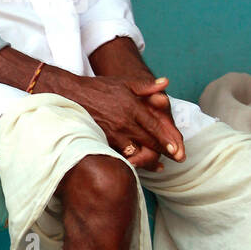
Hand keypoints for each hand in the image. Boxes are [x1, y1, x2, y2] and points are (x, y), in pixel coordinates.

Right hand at [69, 74, 184, 172]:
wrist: (73, 95)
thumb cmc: (101, 88)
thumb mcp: (125, 83)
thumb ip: (146, 86)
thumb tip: (166, 83)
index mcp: (132, 107)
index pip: (154, 126)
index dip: (167, 139)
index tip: (177, 149)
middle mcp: (124, 122)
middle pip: (148, 141)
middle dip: (163, 151)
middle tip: (176, 159)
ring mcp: (113, 133)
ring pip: (136, 152)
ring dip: (148, 160)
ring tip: (158, 166)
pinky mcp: (103, 141)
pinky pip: (120, 154)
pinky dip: (131, 161)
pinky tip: (138, 164)